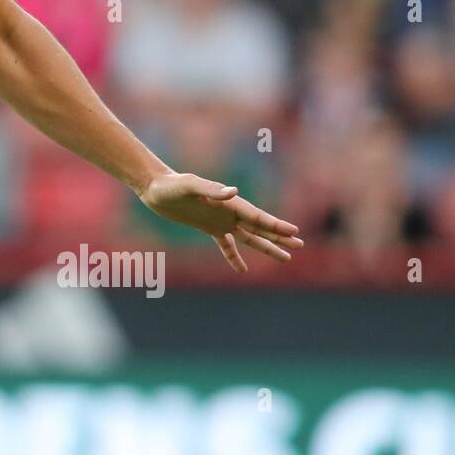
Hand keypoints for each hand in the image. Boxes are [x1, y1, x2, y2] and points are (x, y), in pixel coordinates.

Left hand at [138, 171, 303, 272]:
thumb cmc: (172, 184)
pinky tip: (242, 270)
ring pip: (249, 237)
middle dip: (279, 236)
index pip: (256, 216)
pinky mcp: (208, 227)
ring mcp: (220, 220)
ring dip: (266, 247)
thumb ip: (210, 190)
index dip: (276, 225)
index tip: (294, 232)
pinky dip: (234, 257)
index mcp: (228, 202)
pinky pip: (225, 245)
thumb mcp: (189, 186)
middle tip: (300, 245)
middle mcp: (228, 211)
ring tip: (285, 258)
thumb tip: (233, 192)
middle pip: (259, 227)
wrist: (155, 188)